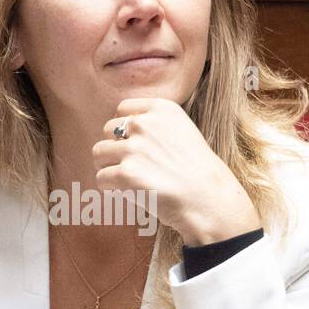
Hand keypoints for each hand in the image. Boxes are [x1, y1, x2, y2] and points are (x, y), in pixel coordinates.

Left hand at [95, 97, 260, 245]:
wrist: (208, 200)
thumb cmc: (196, 172)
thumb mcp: (182, 131)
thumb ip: (155, 125)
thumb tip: (123, 129)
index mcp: (161, 108)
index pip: (122, 109)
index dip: (125, 129)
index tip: (137, 145)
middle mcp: (144, 124)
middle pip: (107, 129)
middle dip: (115, 147)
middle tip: (133, 167)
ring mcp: (133, 149)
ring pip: (99, 153)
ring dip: (109, 167)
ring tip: (128, 181)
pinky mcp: (125, 174)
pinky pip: (101, 178)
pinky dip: (110, 188)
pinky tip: (128, 193)